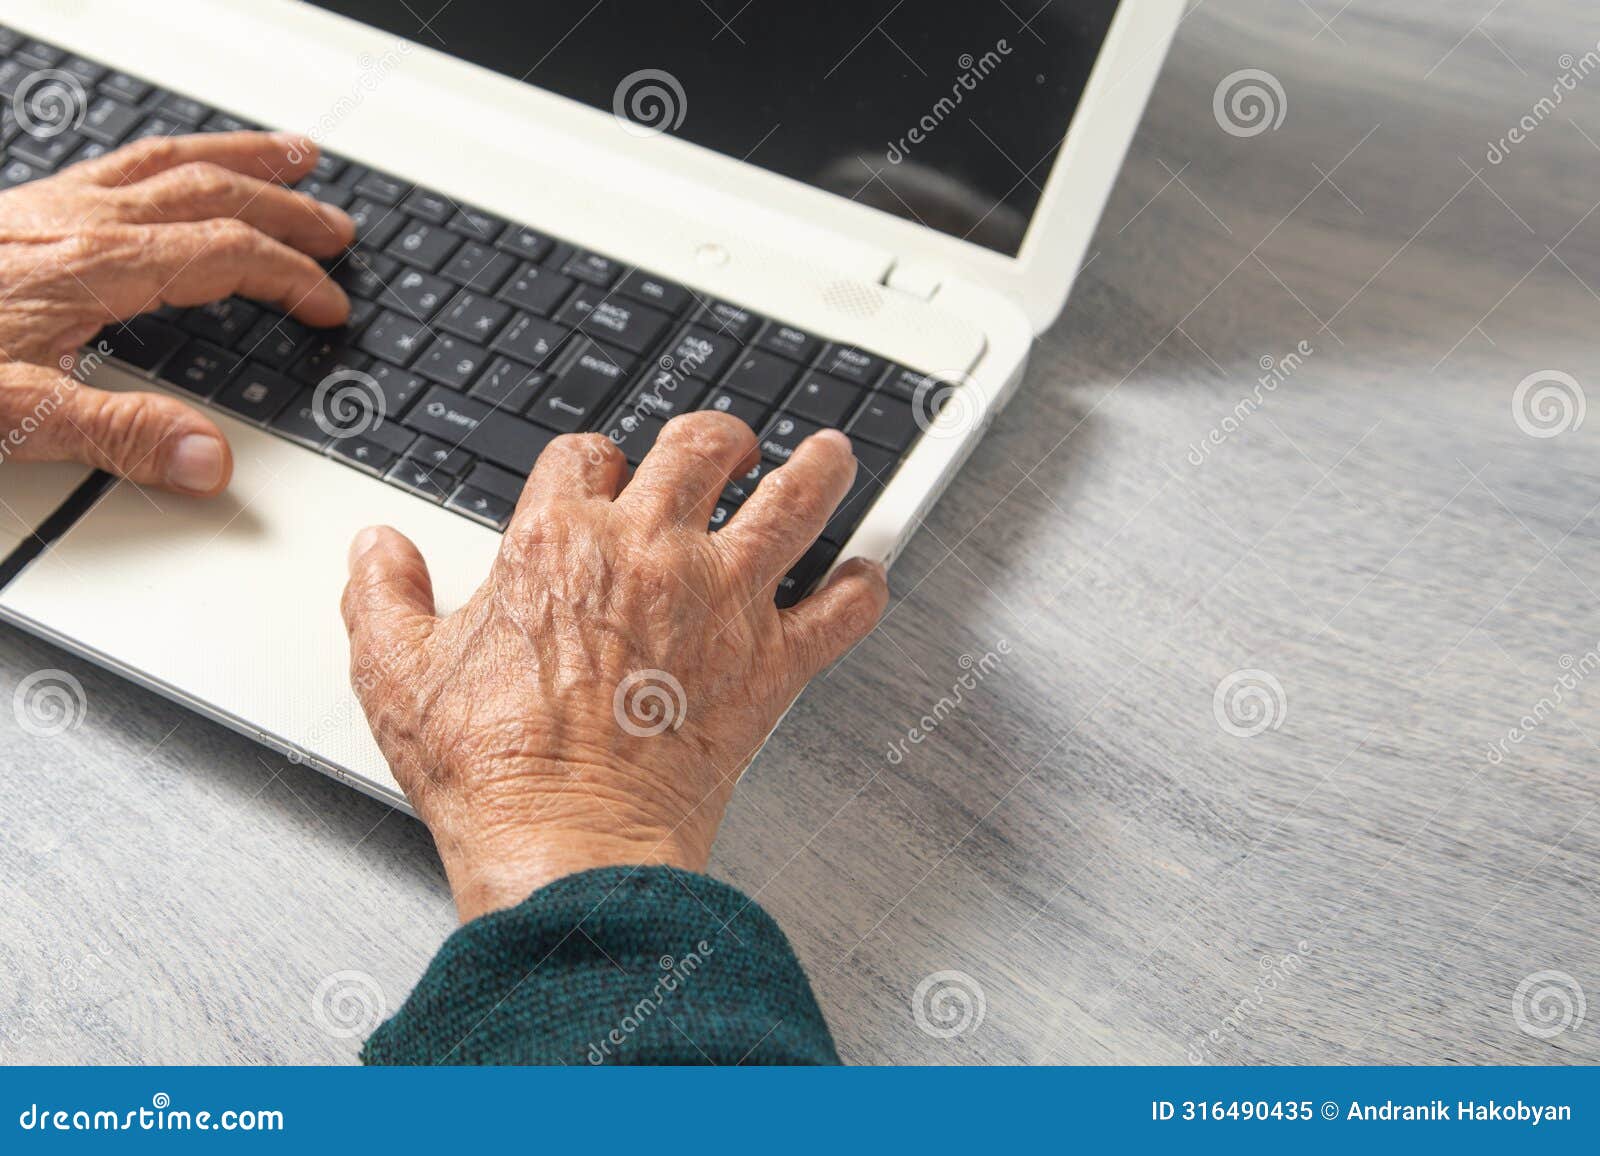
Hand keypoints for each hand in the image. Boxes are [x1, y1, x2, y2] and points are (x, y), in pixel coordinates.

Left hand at [0, 132, 352, 492]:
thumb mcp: (13, 416)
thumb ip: (119, 435)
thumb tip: (210, 459)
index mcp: (93, 266)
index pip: (224, 253)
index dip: (289, 275)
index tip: (327, 302)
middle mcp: (77, 221)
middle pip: (209, 188)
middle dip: (285, 205)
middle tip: (336, 226)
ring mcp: (47, 205)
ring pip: (166, 159)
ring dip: (238, 156)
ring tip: (288, 151)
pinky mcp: (20, 208)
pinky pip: (120, 164)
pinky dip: (174, 160)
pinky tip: (172, 174)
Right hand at [340, 413, 888, 921]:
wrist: (566, 842)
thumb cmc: (491, 767)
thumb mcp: (394, 671)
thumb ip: (381, 594)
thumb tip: (377, 547)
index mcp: (561, 541)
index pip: (588, 456)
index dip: (596, 458)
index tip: (603, 472)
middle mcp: (653, 553)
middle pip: (701, 451)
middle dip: (716, 439)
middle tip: (726, 444)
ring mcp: (723, 603)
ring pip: (792, 502)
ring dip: (818, 470)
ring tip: (831, 454)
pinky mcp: (771, 665)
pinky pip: (840, 613)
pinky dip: (861, 592)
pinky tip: (867, 578)